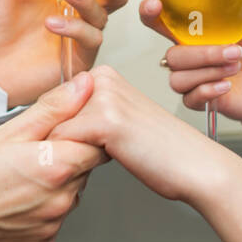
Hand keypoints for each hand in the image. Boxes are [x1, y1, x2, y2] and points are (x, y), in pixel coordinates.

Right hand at [0, 72, 109, 241]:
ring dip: (52, 184)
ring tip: (15, 178)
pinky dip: (40, 209)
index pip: (97, 144)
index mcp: (56, 166)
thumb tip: (83, 87)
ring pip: (68, 194)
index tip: (61, 131)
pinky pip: (53, 219)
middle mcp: (60, 199)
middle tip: (27, 153)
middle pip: (82, 169)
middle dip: (64, 157)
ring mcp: (51, 225)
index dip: (81, 134)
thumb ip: (52, 109)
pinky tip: (13, 200)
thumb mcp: (5, 132)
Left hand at [46, 66, 217, 203]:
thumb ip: (84, 116)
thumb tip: (46, 125)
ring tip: (111, 155)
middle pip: (49, 117)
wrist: (195, 166)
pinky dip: (75, 161)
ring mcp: (102, 97)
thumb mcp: (115, 123)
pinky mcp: (104, 120)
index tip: (92, 143)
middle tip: (105, 152)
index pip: (53, 105)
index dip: (63, 132)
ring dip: (71, 153)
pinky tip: (110, 160)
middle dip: (64, 141)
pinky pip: (62, 144)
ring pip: (54, 132)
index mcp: (102, 75)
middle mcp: (100, 79)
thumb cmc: (160, 151)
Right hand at [138, 0, 241, 125]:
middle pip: (172, 54)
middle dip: (203, 53)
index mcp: (190, 32)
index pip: (157, 20)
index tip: (155, 4)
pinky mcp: (197, 100)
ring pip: (178, 77)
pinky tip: (226, 85)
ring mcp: (189, 78)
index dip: (148, 12)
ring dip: (210, 70)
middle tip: (234, 49)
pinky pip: (190, 97)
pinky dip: (209, 90)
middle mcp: (185, 55)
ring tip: (236, 65)